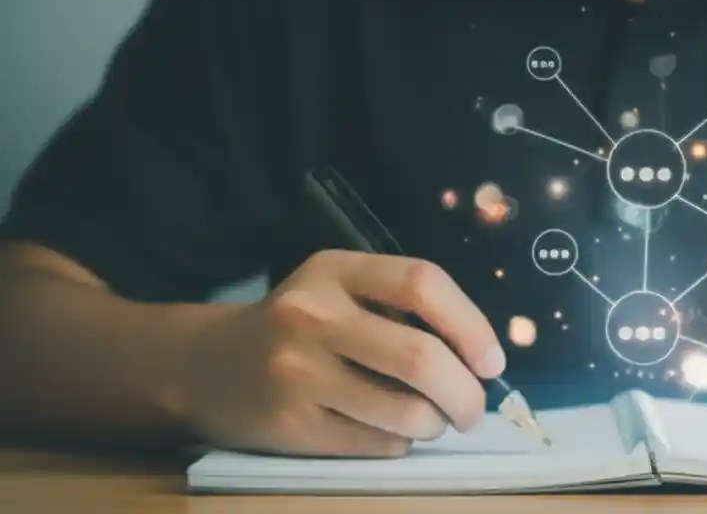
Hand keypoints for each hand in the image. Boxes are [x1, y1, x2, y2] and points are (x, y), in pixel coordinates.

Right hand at [179, 250, 504, 456]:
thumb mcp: (340, 290)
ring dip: (435, 423)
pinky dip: (400, 443)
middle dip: (466, 393)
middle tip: (474, 409)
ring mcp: (297, 373)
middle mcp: (312, 316)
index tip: (491, 361)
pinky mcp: (290, 426)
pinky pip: (377, 444)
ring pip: (405, 412)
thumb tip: (482, 358)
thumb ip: (402, 308)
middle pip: (420, 358)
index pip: (422, 284)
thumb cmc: (299, 327)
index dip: (471, 325)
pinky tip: (387, 431)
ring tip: (432, 419)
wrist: (207, 367)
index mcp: (335, 270)